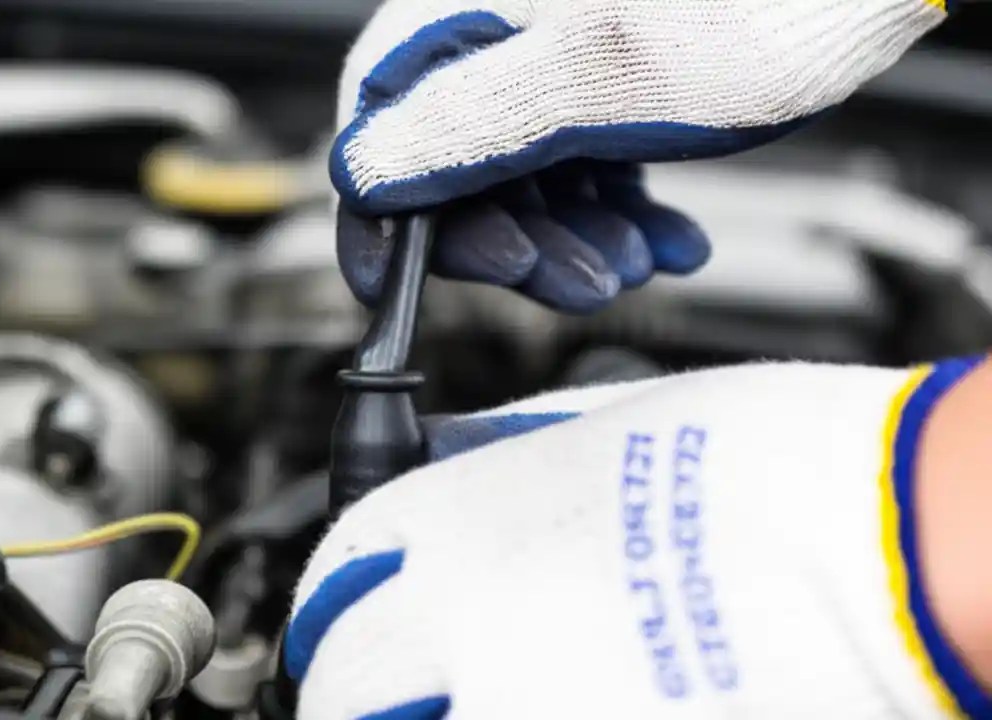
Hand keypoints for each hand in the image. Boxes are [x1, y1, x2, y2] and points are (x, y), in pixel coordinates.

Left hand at [285, 356, 991, 718]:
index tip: (340, 617)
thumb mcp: (603, 427)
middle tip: (376, 690)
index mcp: (461, 518)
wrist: (895, 540)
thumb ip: (496, 460)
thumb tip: (442, 461)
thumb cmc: (772, 467)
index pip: (334, 577)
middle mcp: (468, 617)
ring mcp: (522, 705)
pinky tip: (527, 713)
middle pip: (342, 687)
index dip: (332, 604)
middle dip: (347, 690)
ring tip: (446, 707)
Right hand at [334, 0, 947, 311]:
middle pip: (450, 166)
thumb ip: (468, 123)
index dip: (379, 217)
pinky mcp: (603, 85)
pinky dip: (617, 215)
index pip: (376, 127)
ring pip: (520, 180)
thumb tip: (362, 172)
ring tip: (634, 261)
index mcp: (463, 11)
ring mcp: (550, 60)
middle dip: (508, 241)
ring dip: (572, 239)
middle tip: (571, 282)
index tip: (394, 286)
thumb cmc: (750, 3)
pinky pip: (581, 168)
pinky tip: (667, 240)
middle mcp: (495, 32)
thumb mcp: (595, 76)